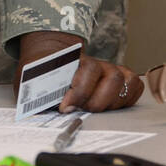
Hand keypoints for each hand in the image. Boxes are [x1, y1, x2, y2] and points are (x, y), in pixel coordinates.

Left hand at [15, 30, 143, 112]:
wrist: (50, 55)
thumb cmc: (41, 72)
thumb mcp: (30, 80)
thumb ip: (32, 92)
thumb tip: (34, 109)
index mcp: (75, 60)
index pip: (88, 71)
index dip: (79, 92)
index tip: (65, 107)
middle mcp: (98, 63)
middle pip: (113, 78)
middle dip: (97, 101)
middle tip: (81, 110)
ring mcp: (110, 70)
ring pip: (126, 82)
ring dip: (111, 102)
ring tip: (94, 110)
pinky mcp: (120, 78)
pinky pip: (135, 85)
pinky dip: (127, 97)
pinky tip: (110, 106)